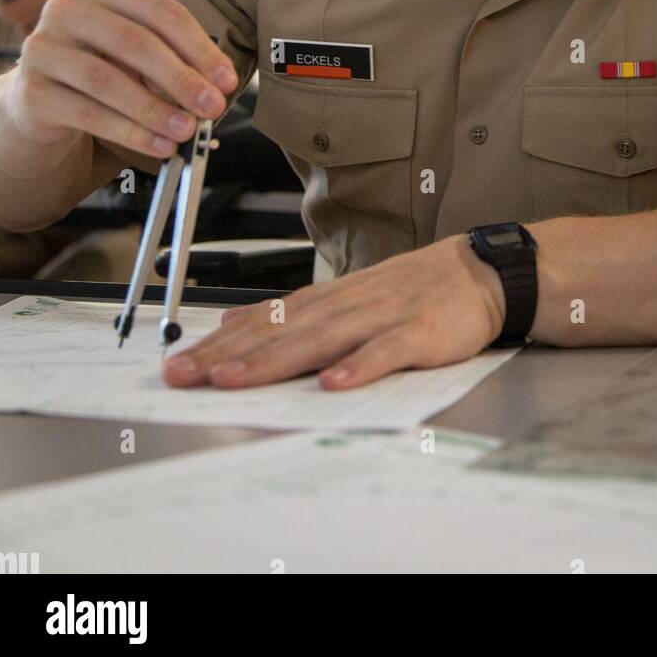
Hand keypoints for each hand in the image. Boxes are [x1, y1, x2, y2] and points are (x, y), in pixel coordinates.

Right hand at [7, 0, 237, 158]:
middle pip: (135, 42)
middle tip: (213, 106)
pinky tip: (159, 145)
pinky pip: (88, 113)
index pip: (161, 12)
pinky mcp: (31, 91)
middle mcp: (68, 10)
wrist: (43, 97)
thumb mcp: (137, 52)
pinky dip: (130, 132)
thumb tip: (219, 85)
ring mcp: (44, 49)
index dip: (200, 48)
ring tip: (187, 130)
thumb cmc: (104, 67)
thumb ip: (174, 57)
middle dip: (181, 78)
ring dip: (155, 109)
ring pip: (108, 81)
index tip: (227, 80)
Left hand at [163, 235, 506, 390]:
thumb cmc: (412, 291)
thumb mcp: (346, 295)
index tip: (177, 366)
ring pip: (320, 340)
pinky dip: (360, 366)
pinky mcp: (418, 333)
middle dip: (227, 356)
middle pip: (279, 332)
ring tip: (235, 379)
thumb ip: (293, 314)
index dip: (217, 345)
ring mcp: (381, 316)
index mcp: (326, 300)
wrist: (480, 272)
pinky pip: (386, 352)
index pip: (262, 322)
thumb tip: (233, 324)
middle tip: (183, 376)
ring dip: (274, 360)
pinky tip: (334, 385)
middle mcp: (345, 304)